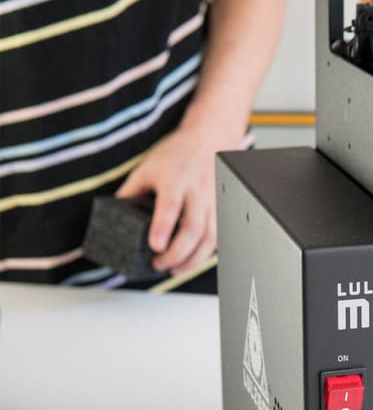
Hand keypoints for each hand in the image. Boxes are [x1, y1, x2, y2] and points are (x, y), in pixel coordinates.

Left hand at [115, 124, 232, 274]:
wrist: (210, 140)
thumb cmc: (177, 155)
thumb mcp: (146, 168)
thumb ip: (131, 192)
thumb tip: (113, 216)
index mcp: (175, 180)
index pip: (170, 207)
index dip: (163, 228)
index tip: (155, 246)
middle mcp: (198, 192)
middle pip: (193, 229)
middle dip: (177, 253)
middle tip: (159, 264)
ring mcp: (214, 202)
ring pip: (210, 238)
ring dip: (193, 259)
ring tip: (174, 269)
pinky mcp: (223, 210)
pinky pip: (218, 237)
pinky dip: (205, 253)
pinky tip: (192, 260)